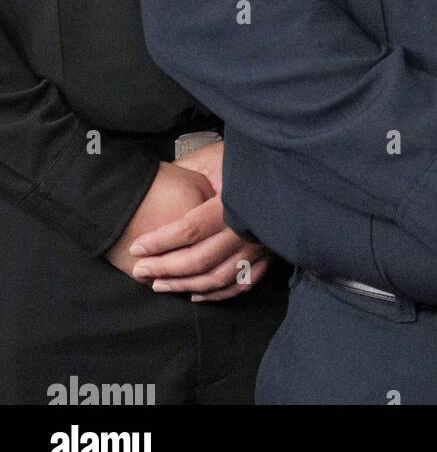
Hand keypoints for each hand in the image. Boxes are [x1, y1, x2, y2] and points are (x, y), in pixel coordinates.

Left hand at [116, 143, 271, 301]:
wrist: (285, 166)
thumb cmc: (244, 159)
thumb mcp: (213, 157)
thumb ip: (188, 171)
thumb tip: (154, 183)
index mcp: (233, 201)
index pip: (190, 229)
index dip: (160, 241)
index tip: (137, 247)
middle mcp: (248, 228)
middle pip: (201, 259)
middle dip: (165, 268)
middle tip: (141, 270)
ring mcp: (260, 245)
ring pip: (218, 278)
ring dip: (184, 286)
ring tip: (159, 284)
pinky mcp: (269, 255)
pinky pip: (241, 284)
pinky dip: (216, 294)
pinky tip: (195, 294)